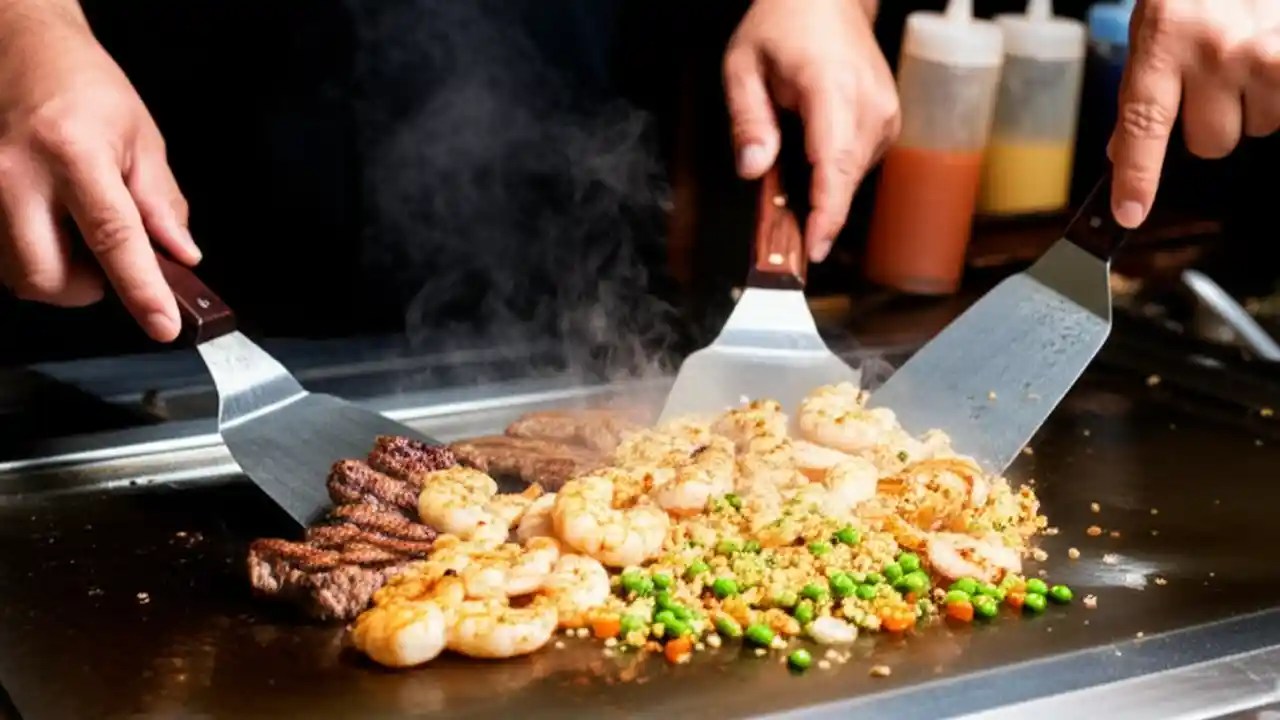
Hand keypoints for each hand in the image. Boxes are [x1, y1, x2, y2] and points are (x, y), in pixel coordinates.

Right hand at [0, 4, 197, 341]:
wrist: (22, 50)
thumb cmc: (85, 89)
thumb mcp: (141, 140)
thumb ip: (161, 204)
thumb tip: (180, 256)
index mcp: (73, 154)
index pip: (114, 239)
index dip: (142, 290)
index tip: (164, 325)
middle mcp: (17, 175)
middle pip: (49, 277)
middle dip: (86, 288)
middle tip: (108, 259)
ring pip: (20, 275)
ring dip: (58, 272)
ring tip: (75, 229)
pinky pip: (2, 257)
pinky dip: (32, 256)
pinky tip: (48, 225)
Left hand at [723, 0, 898, 261]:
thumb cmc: (784, 25)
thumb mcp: (743, 66)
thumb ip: (748, 120)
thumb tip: (754, 169)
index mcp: (833, 88)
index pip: (835, 163)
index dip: (826, 213)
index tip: (813, 247)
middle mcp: (869, 105)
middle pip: (846, 180)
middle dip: (815, 216)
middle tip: (783, 241)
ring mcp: (885, 114)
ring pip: (852, 177)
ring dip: (821, 193)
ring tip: (789, 188)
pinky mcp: (888, 123)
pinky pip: (859, 164)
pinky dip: (833, 175)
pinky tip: (809, 164)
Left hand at [1109, 0, 1279, 227]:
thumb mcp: (1152, 31)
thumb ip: (1140, 92)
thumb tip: (1121, 153)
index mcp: (1163, 44)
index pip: (1144, 125)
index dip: (1138, 176)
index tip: (1130, 212)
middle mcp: (1213, 52)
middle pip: (1210, 142)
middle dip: (1211, 123)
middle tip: (1213, 85)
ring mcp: (1260, 54)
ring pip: (1256, 128)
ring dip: (1253, 104)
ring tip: (1245, 64)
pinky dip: (1275, 95)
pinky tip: (1267, 68)